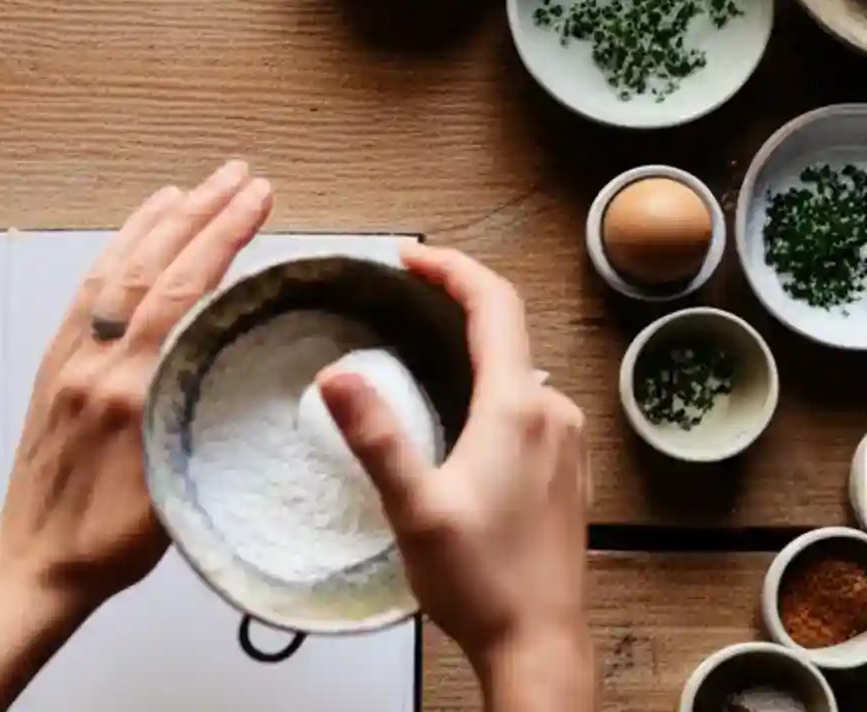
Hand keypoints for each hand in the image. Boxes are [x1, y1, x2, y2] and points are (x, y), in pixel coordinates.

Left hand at [0, 163, 273, 711]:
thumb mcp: (177, 492)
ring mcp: (70, 359)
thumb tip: (238, 358)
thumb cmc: (111, 543)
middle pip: (152, 268)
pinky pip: (87, 293)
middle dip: (201, 213)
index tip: (257, 198)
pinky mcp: (54, 365)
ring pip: (116, 270)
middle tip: (241, 175)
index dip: (222, 238)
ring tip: (194, 187)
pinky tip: (137, 234)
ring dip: (158, 222)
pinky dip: (116, 252)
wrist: (35, 562)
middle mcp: (96, 364)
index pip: (183, 294)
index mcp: (131, 394)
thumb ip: (201, 421)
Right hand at [318, 244, 592, 708]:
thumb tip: (337, 376)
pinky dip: (491, 386)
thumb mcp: (414, 507)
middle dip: (456, 302)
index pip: (493, 304)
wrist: (538, 644)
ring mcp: (563, 442)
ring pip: (516, 370)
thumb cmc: (482, 582)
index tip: (411, 257)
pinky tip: (459, 413)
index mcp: (516, 408)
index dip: (451, 268)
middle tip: (405, 293)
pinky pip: (527, 405)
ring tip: (421, 348)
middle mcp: (551, 413)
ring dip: (472, 349)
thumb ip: (375, 436)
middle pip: (506, 329)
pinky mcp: (564, 469)